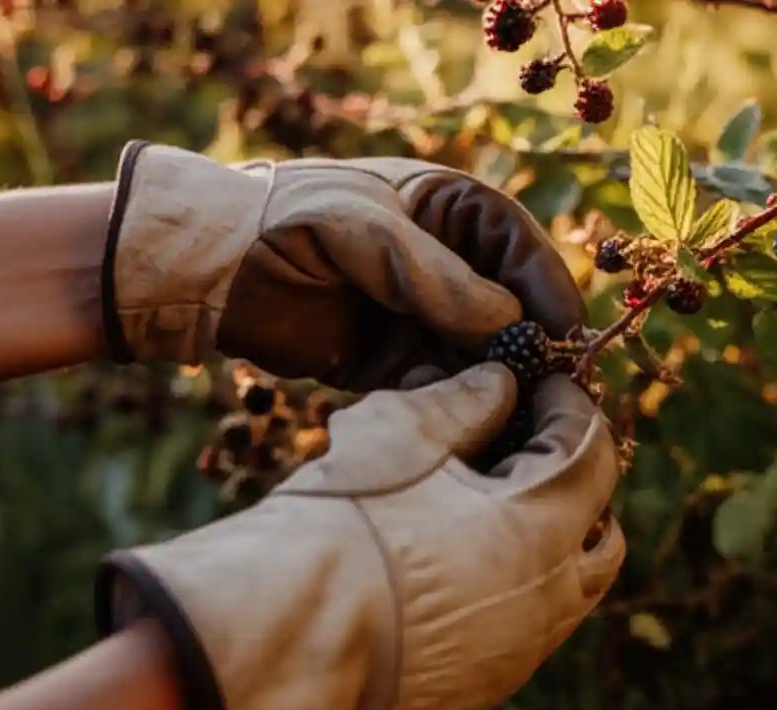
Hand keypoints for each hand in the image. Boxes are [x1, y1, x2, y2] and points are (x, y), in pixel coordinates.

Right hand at [95, 363, 624, 709]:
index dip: (570, 407)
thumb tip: (498, 384)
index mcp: (543, 530)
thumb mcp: (402, 434)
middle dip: (576, 485)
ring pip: (564, 590)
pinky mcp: (478, 685)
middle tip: (528, 448)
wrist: (282, 638)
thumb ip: (464, 401)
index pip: (592, 452)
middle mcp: (548, 601)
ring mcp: (516, 652)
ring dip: (545, 541)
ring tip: (483, 503)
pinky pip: (517, 629)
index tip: (540, 384)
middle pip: (600, 535)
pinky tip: (449, 559)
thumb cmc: (344, 525)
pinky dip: (508, 587)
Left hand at [102, 142, 584, 390]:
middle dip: (533, 354)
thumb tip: (511, 327)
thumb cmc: (286, 221)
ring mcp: (423, 316)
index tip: (568, 344)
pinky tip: (472, 433)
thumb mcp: (366, 232)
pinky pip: (443, 388)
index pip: (523, 252)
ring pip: (484, 358)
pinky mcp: (396, 362)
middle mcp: (449, 265)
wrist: (207, 267)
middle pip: (514, 312)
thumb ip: (438, 278)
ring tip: (523, 426)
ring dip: (502, 389)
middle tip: (560, 401)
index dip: (550, 296)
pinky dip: (460, 408)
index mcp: (452, 210)